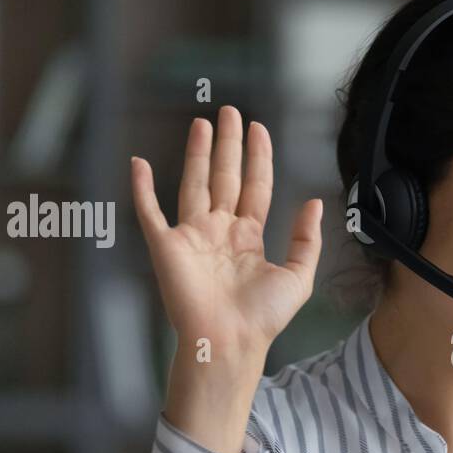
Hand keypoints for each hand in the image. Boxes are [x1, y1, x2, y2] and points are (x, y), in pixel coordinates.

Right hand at [131, 105, 322, 366]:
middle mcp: (219, 233)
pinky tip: (138, 162)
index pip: (255, 187)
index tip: (259, 129)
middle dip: (229, 145)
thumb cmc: (263, 318)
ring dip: (197, 153)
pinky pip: (150, 211)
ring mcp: (192, 237)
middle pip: (225, 177)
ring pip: (194, 183)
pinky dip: (141, 187)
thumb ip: (307, 239)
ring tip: (203, 123)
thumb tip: (314, 202)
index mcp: (249, 239)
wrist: (230, 341)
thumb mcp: (299, 276)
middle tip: (231, 111)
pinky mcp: (166, 246)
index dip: (259, 158)